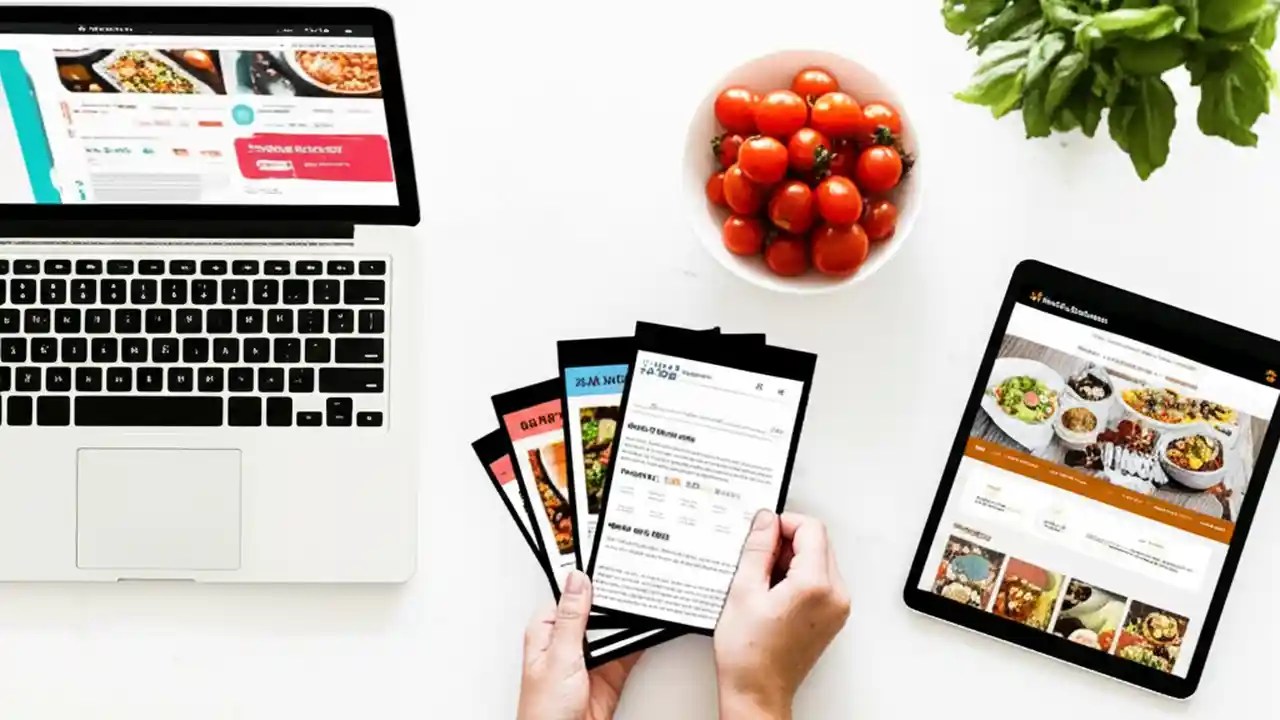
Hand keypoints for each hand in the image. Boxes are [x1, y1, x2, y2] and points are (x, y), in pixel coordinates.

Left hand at [518, 571, 642, 719]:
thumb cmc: (543, 712)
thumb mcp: (559, 657)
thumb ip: (571, 618)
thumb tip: (576, 580)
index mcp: (547, 633)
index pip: (570, 596)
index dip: (589, 582)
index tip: (609, 568)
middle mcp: (567, 645)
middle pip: (596, 613)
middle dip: (614, 604)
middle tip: (634, 588)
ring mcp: (589, 661)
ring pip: (614, 632)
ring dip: (629, 625)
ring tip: (645, 609)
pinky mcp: (608, 677)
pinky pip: (628, 653)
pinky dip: (639, 644)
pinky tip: (649, 633)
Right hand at [714, 511, 850, 719]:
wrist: (757, 692)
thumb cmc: (748, 654)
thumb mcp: (743, 590)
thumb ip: (757, 548)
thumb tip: (766, 520)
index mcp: (816, 585)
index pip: (811, 528)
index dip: (783, 523)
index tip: (762, 533)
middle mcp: (835, 595)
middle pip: (818, 542)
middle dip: (787, 543)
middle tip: (758, 563)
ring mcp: (837, 608)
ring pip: (819, 560)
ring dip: (792, 561)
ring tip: (764, 584)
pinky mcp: (833, 616)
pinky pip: (820, 580)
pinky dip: (798, 578)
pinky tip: (774, 595)